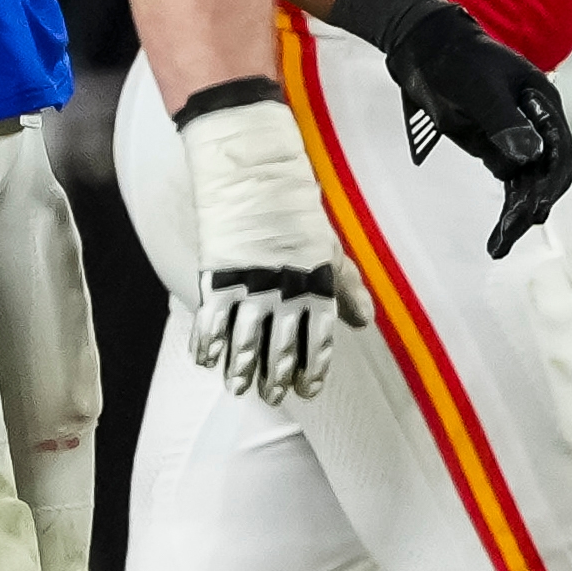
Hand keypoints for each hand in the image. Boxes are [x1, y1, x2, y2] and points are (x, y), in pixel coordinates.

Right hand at [177, 96, 361, 402]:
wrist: (252, 175)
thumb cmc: (296, 211)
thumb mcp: (329, 247)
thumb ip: (345, 287)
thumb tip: (364, 322)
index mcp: (314, 281)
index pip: (317, 335)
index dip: (312, 365)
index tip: (309, 390)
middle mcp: (283, 287)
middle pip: (279, 342)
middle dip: (276, 374)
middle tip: (272, 396)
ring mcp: (247, 282)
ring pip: (244, 336)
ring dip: (241, 366)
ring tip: (239, 387)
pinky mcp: (216, 273)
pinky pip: (210, 316)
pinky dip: (207, 341)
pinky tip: (207, 360)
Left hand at [387, 5, 571, 254]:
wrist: (424, 48)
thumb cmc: (455, 59)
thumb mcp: (478, 89)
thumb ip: (504, 122)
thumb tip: (529, 157)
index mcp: (543, 105)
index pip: (559, 152)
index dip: (551, 182)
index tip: (535, 208)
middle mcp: (537, 125)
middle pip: (547, 174)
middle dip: (531, 206)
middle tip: (509, 234)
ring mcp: (517, 138)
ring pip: (528, 184)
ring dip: (517, 215)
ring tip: (498, 246)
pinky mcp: (496, 148)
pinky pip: (510, 183)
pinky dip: (506, 208)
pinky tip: (498, 236)